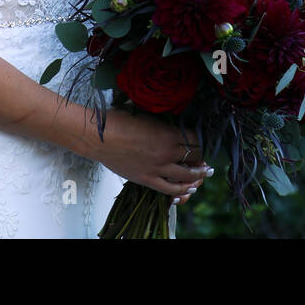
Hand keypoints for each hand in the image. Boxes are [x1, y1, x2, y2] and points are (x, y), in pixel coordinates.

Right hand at [87, 109, 212, 203]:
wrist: (99, 137)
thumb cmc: (119, 120)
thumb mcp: (147, 114)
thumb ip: (164, 121)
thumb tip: (174, 121)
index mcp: (168, 134)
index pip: (196, 139)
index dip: (202, 140)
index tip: (204, 139)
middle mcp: (167, 153)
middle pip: (195, 157)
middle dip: (202, 157)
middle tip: (206, 157)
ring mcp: (157, 168)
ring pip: (186, 176)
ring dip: (198, 175)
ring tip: (204, 172)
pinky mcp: (147, 179)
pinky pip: (170, 189)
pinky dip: (182, 190)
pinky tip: (190, 188)